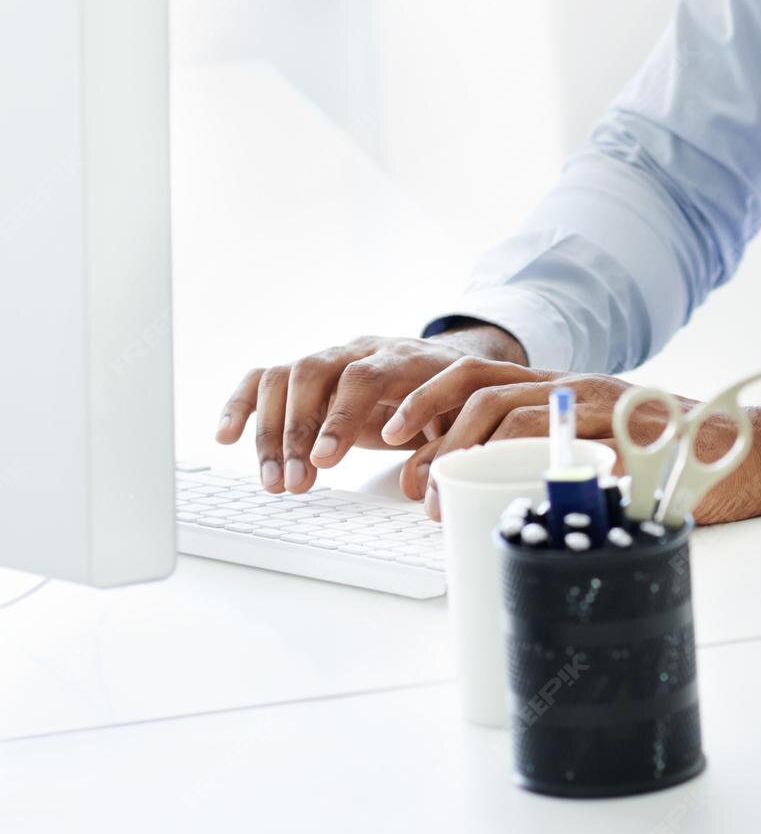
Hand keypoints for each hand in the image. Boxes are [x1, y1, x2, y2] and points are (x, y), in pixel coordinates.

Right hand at [215, 322, 526, 498]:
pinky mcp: (307, 372)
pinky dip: (241, 404)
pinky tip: (225, 435)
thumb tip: (421, 481)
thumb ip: (443, 443)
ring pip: (286, 376)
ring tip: (274, 483)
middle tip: (295, 483)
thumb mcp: (462, 417)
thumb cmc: (453, 399)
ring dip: (271, 432)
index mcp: (403, 357)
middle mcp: (360, 349)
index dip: (342, 416)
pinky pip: (265, 378)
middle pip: (314, 372)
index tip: (325, 459)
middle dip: (298, 431)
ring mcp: (331, 357)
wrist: (448, 366)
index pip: (364, 376)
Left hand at [386, 367, 760, 522]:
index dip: (427, 402)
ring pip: (506, 410)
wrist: (747, 454)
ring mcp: (598, 402)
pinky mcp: (622, 429)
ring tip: (438, 495)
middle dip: (429, 425)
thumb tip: (481, 496)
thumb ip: (550, 463)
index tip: (392, 439)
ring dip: (460, 451)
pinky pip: (558, 438)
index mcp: (560, 389)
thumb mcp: (597, 458)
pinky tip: (498, 492)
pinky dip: (519, 462)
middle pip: (479, 385)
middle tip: (406, 476)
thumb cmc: (673, 465)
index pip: (478, 379)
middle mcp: (573, 384)